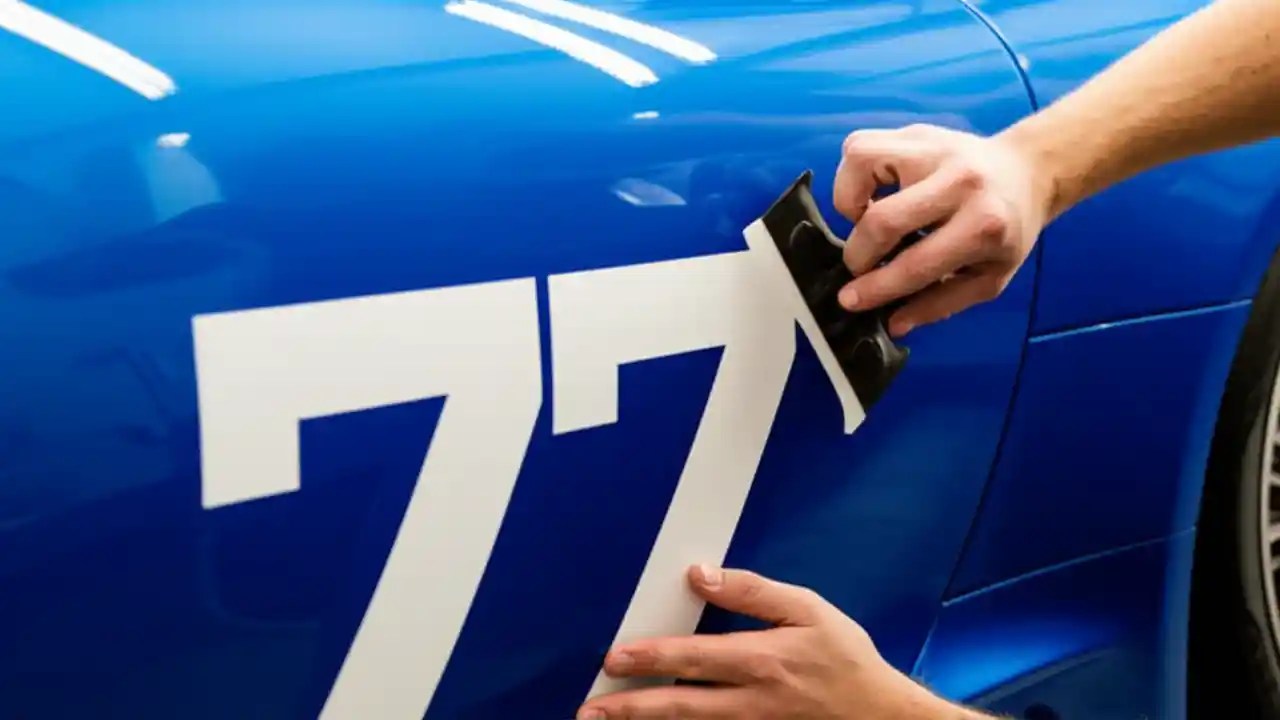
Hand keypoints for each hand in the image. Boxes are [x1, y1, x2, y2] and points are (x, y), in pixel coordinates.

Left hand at [576, 565, 981, 719]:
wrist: (883, 715)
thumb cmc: (846, 658)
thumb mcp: (809, 609)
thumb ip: (754, 591)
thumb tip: (703, 576)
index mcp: (761, 660)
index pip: (693, 659)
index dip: (651, 658)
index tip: (615, 659)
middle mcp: (751, 701)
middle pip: (680, 705)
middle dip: (631, 708)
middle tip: (591, 709)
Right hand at [832, 123, 1053, 335]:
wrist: (1028, 172)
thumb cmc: (1006, 231)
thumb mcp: (988, 278)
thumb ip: (940, 303)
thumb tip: (893, 323)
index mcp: (983, 226)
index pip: (915, 264)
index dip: (876, 288)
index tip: (851, 300)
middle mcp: (959, 182)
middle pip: (883, 219)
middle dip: (859, 253)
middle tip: (861, 266)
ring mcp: (935, 149)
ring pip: (861, 163)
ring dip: (849, 202)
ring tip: (864, 222)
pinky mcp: (915, 132)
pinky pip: (860, 146)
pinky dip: (853, 176)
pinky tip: (870, 196)